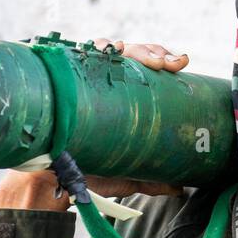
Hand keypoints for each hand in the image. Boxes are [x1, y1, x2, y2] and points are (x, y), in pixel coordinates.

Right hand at [0, 39, 190, 210]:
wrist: (57, 180)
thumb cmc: (91, 170)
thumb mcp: (126, 174)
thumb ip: (153, 179)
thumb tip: (179, 189)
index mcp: (126, 97)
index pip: (148, 68)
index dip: (166, 60)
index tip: (181, 63)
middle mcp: (107, 83)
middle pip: (134, 53)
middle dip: (153, 51)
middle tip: (165, 64)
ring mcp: (85, 78)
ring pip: (110, 49)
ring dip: (129, 48)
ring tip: (145, 59)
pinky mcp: (65, 80)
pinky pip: (77, 56)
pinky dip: (93, 48)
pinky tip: (109, 48)